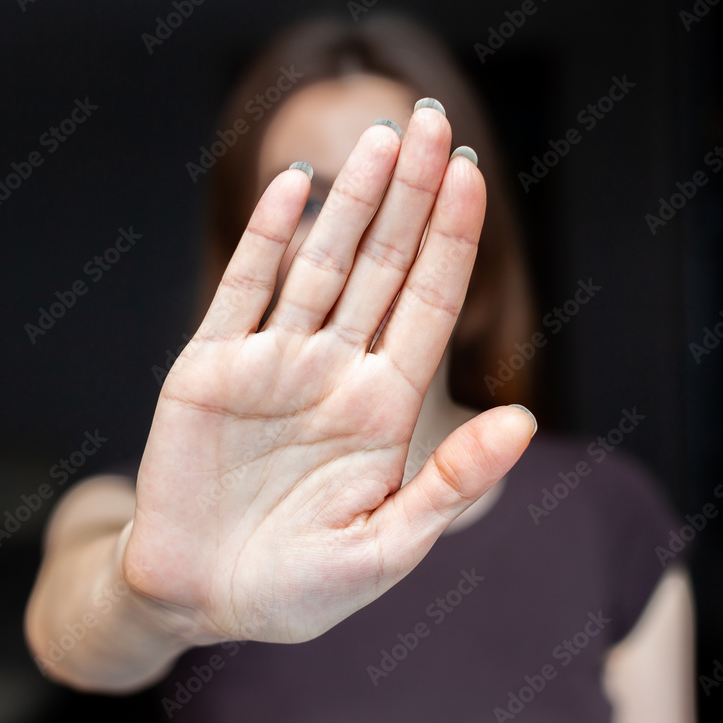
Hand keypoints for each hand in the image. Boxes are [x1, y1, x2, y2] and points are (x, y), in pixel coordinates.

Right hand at [123, 102, 534, 646]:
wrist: (199, 598)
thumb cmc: (298, 587)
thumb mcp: (385, 548)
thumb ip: (452, 485)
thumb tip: (524, 422)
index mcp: (382, 409)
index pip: (427, 306)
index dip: (449, 239)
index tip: (469, 174)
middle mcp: (333, 372)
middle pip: (382, 266)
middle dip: (409, 195)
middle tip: (430, 124)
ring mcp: (273, 362)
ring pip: (319, 263)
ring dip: (350, 199)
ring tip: (380, 137)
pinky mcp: (211, 366)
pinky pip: (244, 289)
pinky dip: (267, 237)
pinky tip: (295, 187)